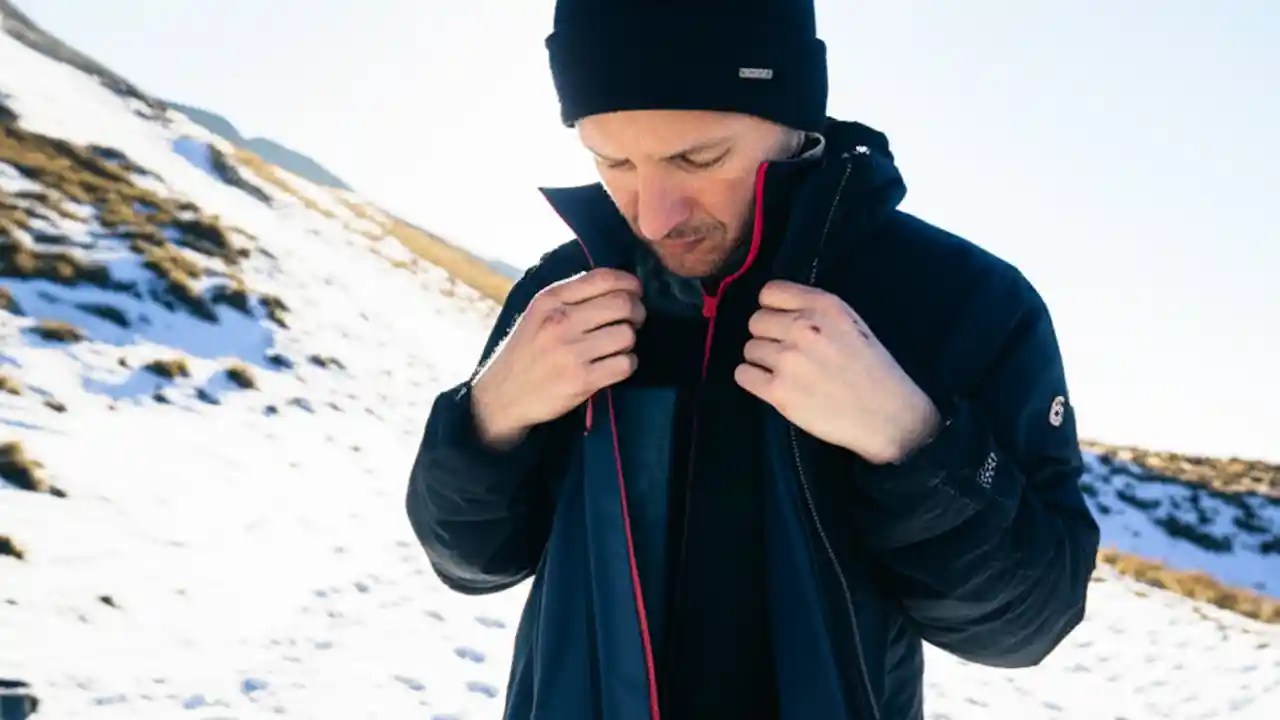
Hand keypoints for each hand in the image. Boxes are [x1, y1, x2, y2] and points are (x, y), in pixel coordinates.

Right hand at [472, 269, 644, 447]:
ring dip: (629, 341)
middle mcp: (560, 322)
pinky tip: (615, 364)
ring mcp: (571, 352)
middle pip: (622, 304)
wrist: (502, 396)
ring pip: (627, 335)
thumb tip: (617, 284)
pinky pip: (625, 364)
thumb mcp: (537, 313)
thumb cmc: (525, 352)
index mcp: (550, 300)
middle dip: (637, 311)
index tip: (635, 292)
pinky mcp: (581, 381)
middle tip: (634, 320)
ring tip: (617, 346)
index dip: (629, 282)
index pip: (603, 278)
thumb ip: (570, 296)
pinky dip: (627, 363)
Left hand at [735, 280, 939, 464]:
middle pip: (755, 321)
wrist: (889, 416)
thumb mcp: (851, 323)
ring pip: (749, 349)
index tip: (782, 324)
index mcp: (824, 306)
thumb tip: (779, 312)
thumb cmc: (873, 370)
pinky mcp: (778, 391)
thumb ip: (815, 312)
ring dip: (761, 360)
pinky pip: (743, 374)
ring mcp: (788, 359)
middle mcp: (802, 327)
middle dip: (767, 337)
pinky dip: (753, 380)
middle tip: (787, 354)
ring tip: (786, 374)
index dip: (772, 309)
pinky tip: (773, 386)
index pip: (770, 292)